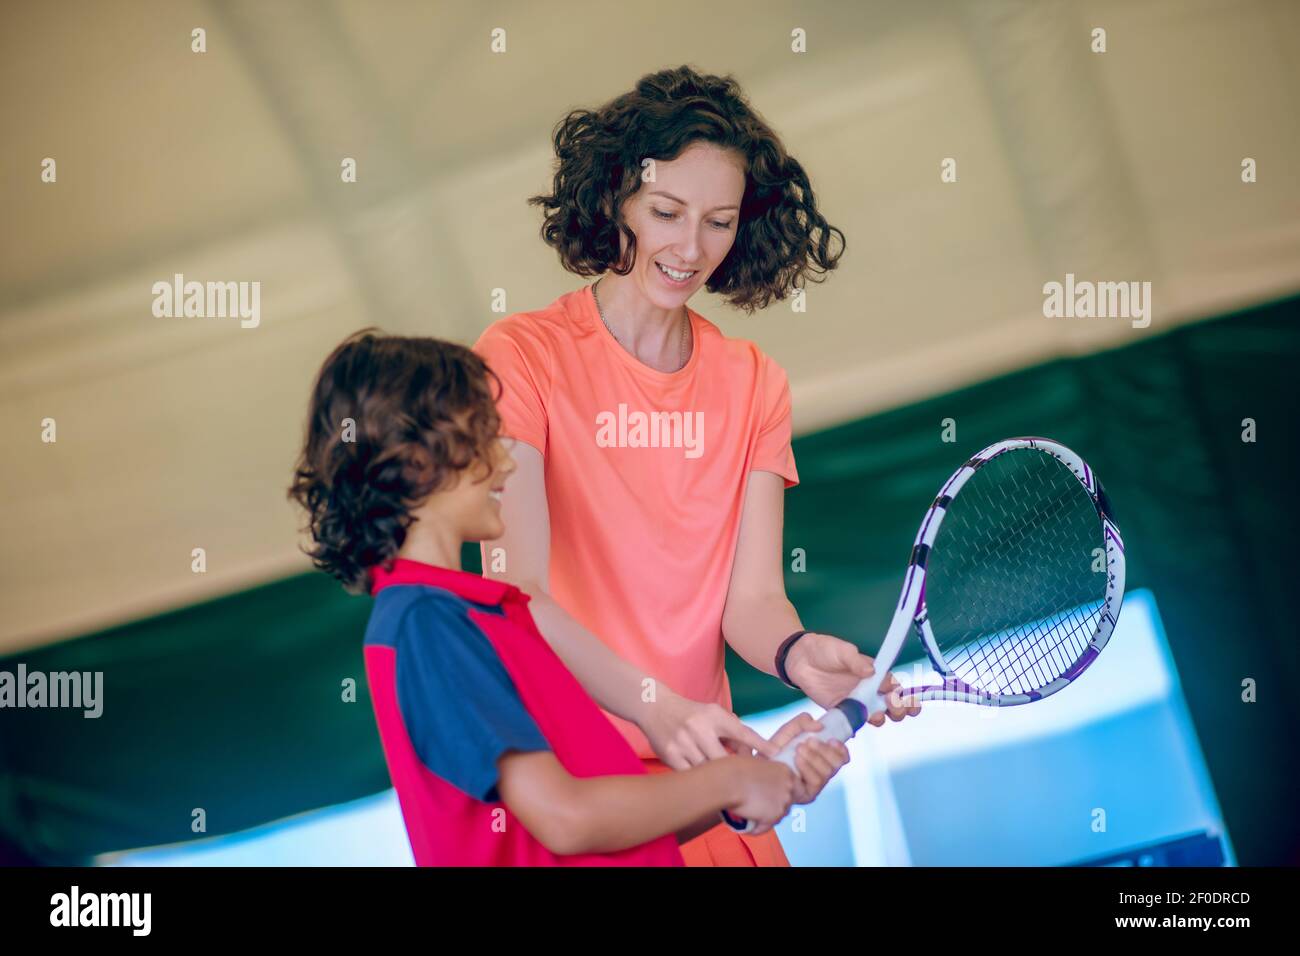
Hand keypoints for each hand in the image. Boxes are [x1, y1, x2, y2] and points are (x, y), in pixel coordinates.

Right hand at [640, 691, 776, 769]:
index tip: (774, 756)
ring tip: (724, 783)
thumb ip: (734, 731)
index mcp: (714, 716)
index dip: (759, 745)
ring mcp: (683, 743)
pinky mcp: (670, 755)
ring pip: (707, 770)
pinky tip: (704, 782)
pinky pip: (690, 776)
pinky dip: (698, 780)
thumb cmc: (692, 714)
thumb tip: (754, 754)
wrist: (655, 707)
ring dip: (716, 778)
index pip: (741, 732)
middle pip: (724, 759)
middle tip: (744, 779)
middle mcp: (699, 728)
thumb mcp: (715, 714)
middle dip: (734, 770)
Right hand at [725, 755, 797, 834]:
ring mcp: (782, 804)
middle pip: (788, 804)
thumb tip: (759, 773)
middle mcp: (788, 788)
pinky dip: (755, 829)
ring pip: (777, 817)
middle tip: (760, 805)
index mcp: (786, 771)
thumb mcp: (755, 761)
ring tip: (750, 816)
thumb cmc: (735, 767)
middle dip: (776, 806)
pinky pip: (764, 828)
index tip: (774, 795)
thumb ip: (764, 769)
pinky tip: (745, 827)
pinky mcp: (772, 818)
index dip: (786, 793)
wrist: (727, 781)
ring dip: (766, 818)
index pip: (797, 788)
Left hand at [767, 712, 849, 802]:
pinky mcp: (807, 794)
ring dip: (815, 757)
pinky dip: (808, 767)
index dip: (841, 748)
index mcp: (822, 758)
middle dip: (824, 750)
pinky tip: (797, 760)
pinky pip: (816, 782)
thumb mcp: (788, 731)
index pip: (842, 757)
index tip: (832, 739)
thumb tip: (820, 726)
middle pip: (837, 764)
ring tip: (799, 748)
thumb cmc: (773, 750)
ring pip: (828, 772)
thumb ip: (802, 723)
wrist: (757, 766)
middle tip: (809, 741)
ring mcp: (815, 785)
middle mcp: (821, 773)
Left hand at [785, 633, 920, 725]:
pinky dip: (857, 727)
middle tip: (893, 708)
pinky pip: (853, 723)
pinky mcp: (841, 711)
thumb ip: (856, 661)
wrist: (800, 659)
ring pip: (876, 716)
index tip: (899, 697)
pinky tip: (856, 727)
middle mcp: (869, 690)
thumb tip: (872, 671)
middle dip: (899, 710)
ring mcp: (856, 702)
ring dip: (881, 718)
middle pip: (892, 705)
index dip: (903, 694)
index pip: (895, 686)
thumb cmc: (825, 649)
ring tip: (876, 715)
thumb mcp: (842, 651)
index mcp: (874, 674)